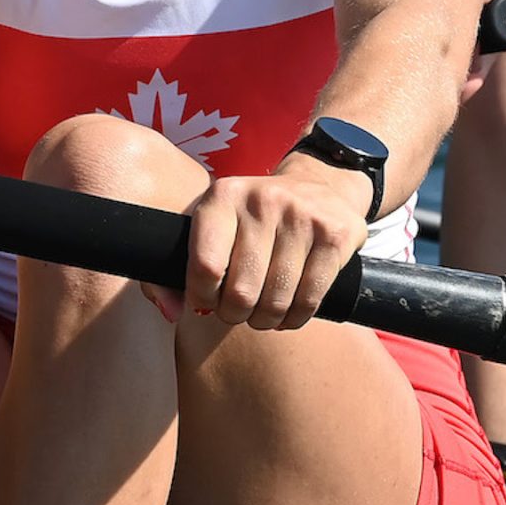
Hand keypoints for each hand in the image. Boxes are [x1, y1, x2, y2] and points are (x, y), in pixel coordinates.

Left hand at [156, 160, 377, 331]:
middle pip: (241, 290)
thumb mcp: (215, 223)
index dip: (202, 297)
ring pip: (276, 299)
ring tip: (261, 316)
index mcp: (223, 196)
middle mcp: (262, 200)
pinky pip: (309, 299)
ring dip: (265, 320)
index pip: (206, 266)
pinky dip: (295, 318)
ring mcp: (301, 216)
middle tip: (236, 313)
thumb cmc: (253, 218)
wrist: (319, 184)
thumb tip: (171, 311)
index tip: (205, 303)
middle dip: (235, 314)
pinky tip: (287, 315)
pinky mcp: (334, 235)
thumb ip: (178, 268)